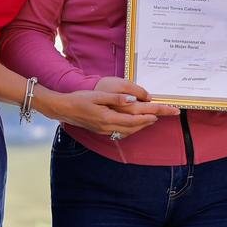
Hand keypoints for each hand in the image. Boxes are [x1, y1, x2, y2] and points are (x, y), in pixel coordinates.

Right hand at [37, 83, 176, 136]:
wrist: (62, 109)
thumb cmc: (79, 99)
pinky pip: (121, 131)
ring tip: (152, 119)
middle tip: (163, 116)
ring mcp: (104, 130)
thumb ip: (115, 98)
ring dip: (141, 126)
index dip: (148, 117)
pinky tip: (134, 123)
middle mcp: (108, 127)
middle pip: (134, 127)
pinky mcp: (101, 130)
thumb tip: (132, 99)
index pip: (134, 119)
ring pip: (128, 131)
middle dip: (149, 122)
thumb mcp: (98, 95)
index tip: (160, 114)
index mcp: (108, 118)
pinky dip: (131, 128)